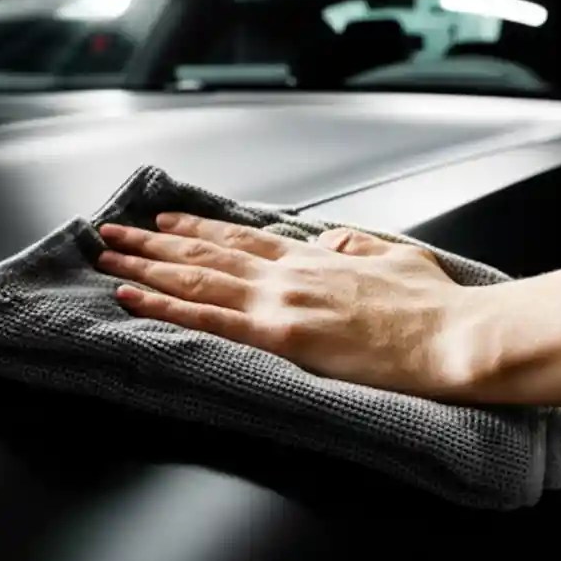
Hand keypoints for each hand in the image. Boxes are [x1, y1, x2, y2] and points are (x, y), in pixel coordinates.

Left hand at [96, 213, 480, 398]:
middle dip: (154, 244)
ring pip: (196, 279)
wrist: (454, 336)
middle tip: (113, 234)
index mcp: (316, 258)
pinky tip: (133, 296)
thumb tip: (334, 243)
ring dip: (145, 267)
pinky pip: (208, 318)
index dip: (199, 230)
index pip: (243, 239)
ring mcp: (281, 302)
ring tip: (107, 257)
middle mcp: (288, 274)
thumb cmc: (434, 307)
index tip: (166, 223)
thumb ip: (357, 248)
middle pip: (206, 254)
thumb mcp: (395, 258)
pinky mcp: (280, 335)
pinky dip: (165, 305)